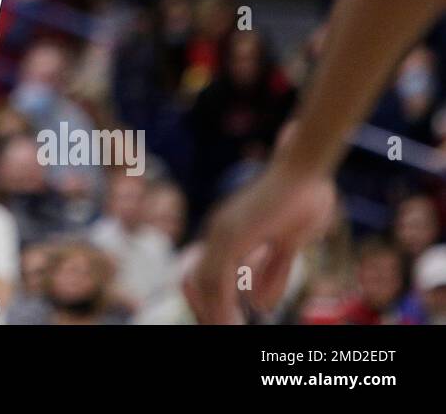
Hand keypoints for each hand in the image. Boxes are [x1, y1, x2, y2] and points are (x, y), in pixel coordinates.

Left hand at [183, 163, 336, 323]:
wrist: (307, 168)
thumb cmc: (303, 198)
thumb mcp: (289, 246)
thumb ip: (273, 272)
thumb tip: (258, 305)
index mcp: (227, 234)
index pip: (203, 277)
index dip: (209, 304)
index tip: (226, 323)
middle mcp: (217, 232)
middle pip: (195, 284)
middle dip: (207, 314)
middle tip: (224, 333)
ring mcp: (222, 231)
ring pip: (204, 286)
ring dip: (215, 315)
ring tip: (230, 334)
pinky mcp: (233, 235)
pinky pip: (218, 280)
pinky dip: (222, 305)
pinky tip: (234, 323)